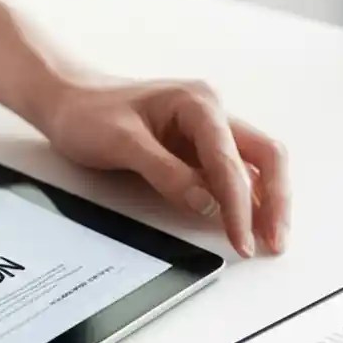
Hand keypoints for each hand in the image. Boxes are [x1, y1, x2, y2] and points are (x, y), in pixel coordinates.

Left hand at [40, 78, 289, 256]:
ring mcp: (208, 130)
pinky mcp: (198, 147)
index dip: (239, 206)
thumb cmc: (88, 113)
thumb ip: (166, 173)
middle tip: (274, 242)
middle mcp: (212, 112)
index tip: (240, 239)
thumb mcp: (121, 143)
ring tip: (269, 238)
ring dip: (267, 200)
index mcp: (198, 103)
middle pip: (266, 156)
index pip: (230, 161)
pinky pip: (234, 171)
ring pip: (256, 164)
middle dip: (275, 201)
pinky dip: (246, 197)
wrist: (68, 100)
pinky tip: (249, 221)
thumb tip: (207, 203)